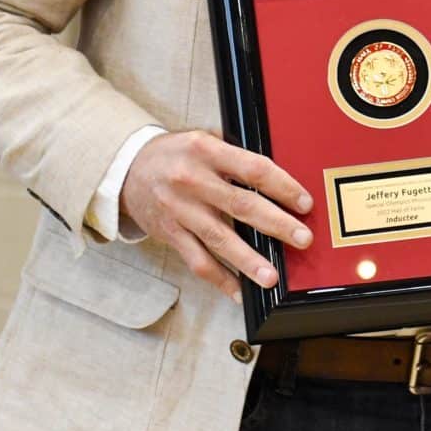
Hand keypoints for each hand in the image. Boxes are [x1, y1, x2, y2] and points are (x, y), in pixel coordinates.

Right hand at [119, 130, 312, 300]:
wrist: (126, 169)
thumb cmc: (174, 154)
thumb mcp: (202, 140)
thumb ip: (234, 155)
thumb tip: (277, 176)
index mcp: (206, 151)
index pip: (253, 169)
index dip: (282, 186)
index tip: (304, 203)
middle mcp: (193, 181)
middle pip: (241, 205)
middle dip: (276, 224)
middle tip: (302, 238)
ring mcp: (180, 211)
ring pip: (219, 239)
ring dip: (249, 260)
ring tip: (271, 276)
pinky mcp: (171, 234)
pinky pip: (198, 261)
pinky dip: (219, 278)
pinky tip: (238, 290)